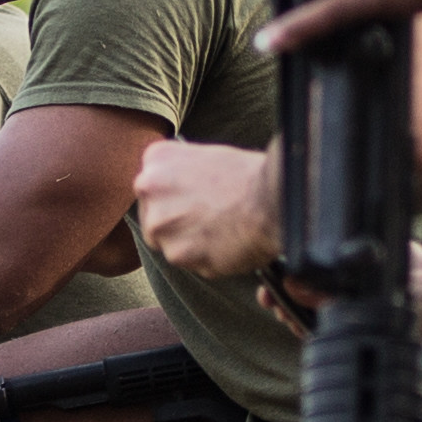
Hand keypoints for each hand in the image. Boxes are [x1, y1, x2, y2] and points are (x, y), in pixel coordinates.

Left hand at [131, 139, 276, 284]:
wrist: (272, 199)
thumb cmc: (249, 176)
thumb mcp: (206, 157)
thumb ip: (180, 175)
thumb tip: (177, 193)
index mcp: (156, 160)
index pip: (152, 190)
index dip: (175, 201)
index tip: (194, 203)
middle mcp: (149, 189)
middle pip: (155, 219)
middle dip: (178, 225)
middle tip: (209, 221)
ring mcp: (161, 224)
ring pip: (170, 245)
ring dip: (192, 245)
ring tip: (222, 231)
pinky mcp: (177, 253)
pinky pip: (189, 263)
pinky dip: (207, 260)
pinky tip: (226, 244)